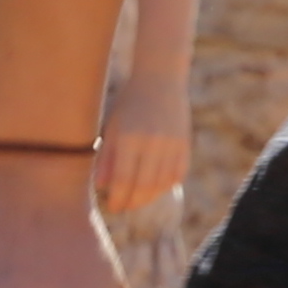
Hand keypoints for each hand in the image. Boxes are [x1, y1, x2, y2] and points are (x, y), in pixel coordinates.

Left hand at [96, 102, 187, 221]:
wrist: (160, 80)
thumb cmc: (129, 103)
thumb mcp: (113, 127)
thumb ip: (107, 157)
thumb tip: (102, 186)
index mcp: (129, 138)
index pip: (123, 180)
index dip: (118, 199)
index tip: (113, 207)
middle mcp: (152, 142)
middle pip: (144, 187)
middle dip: (133, 202)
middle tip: (125, 206)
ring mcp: (172, 144)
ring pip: (162, 184)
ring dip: (150, 197)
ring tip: (138, 199)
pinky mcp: (185, 143)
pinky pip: (178, 174)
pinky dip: (167, 185)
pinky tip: (156, 187)